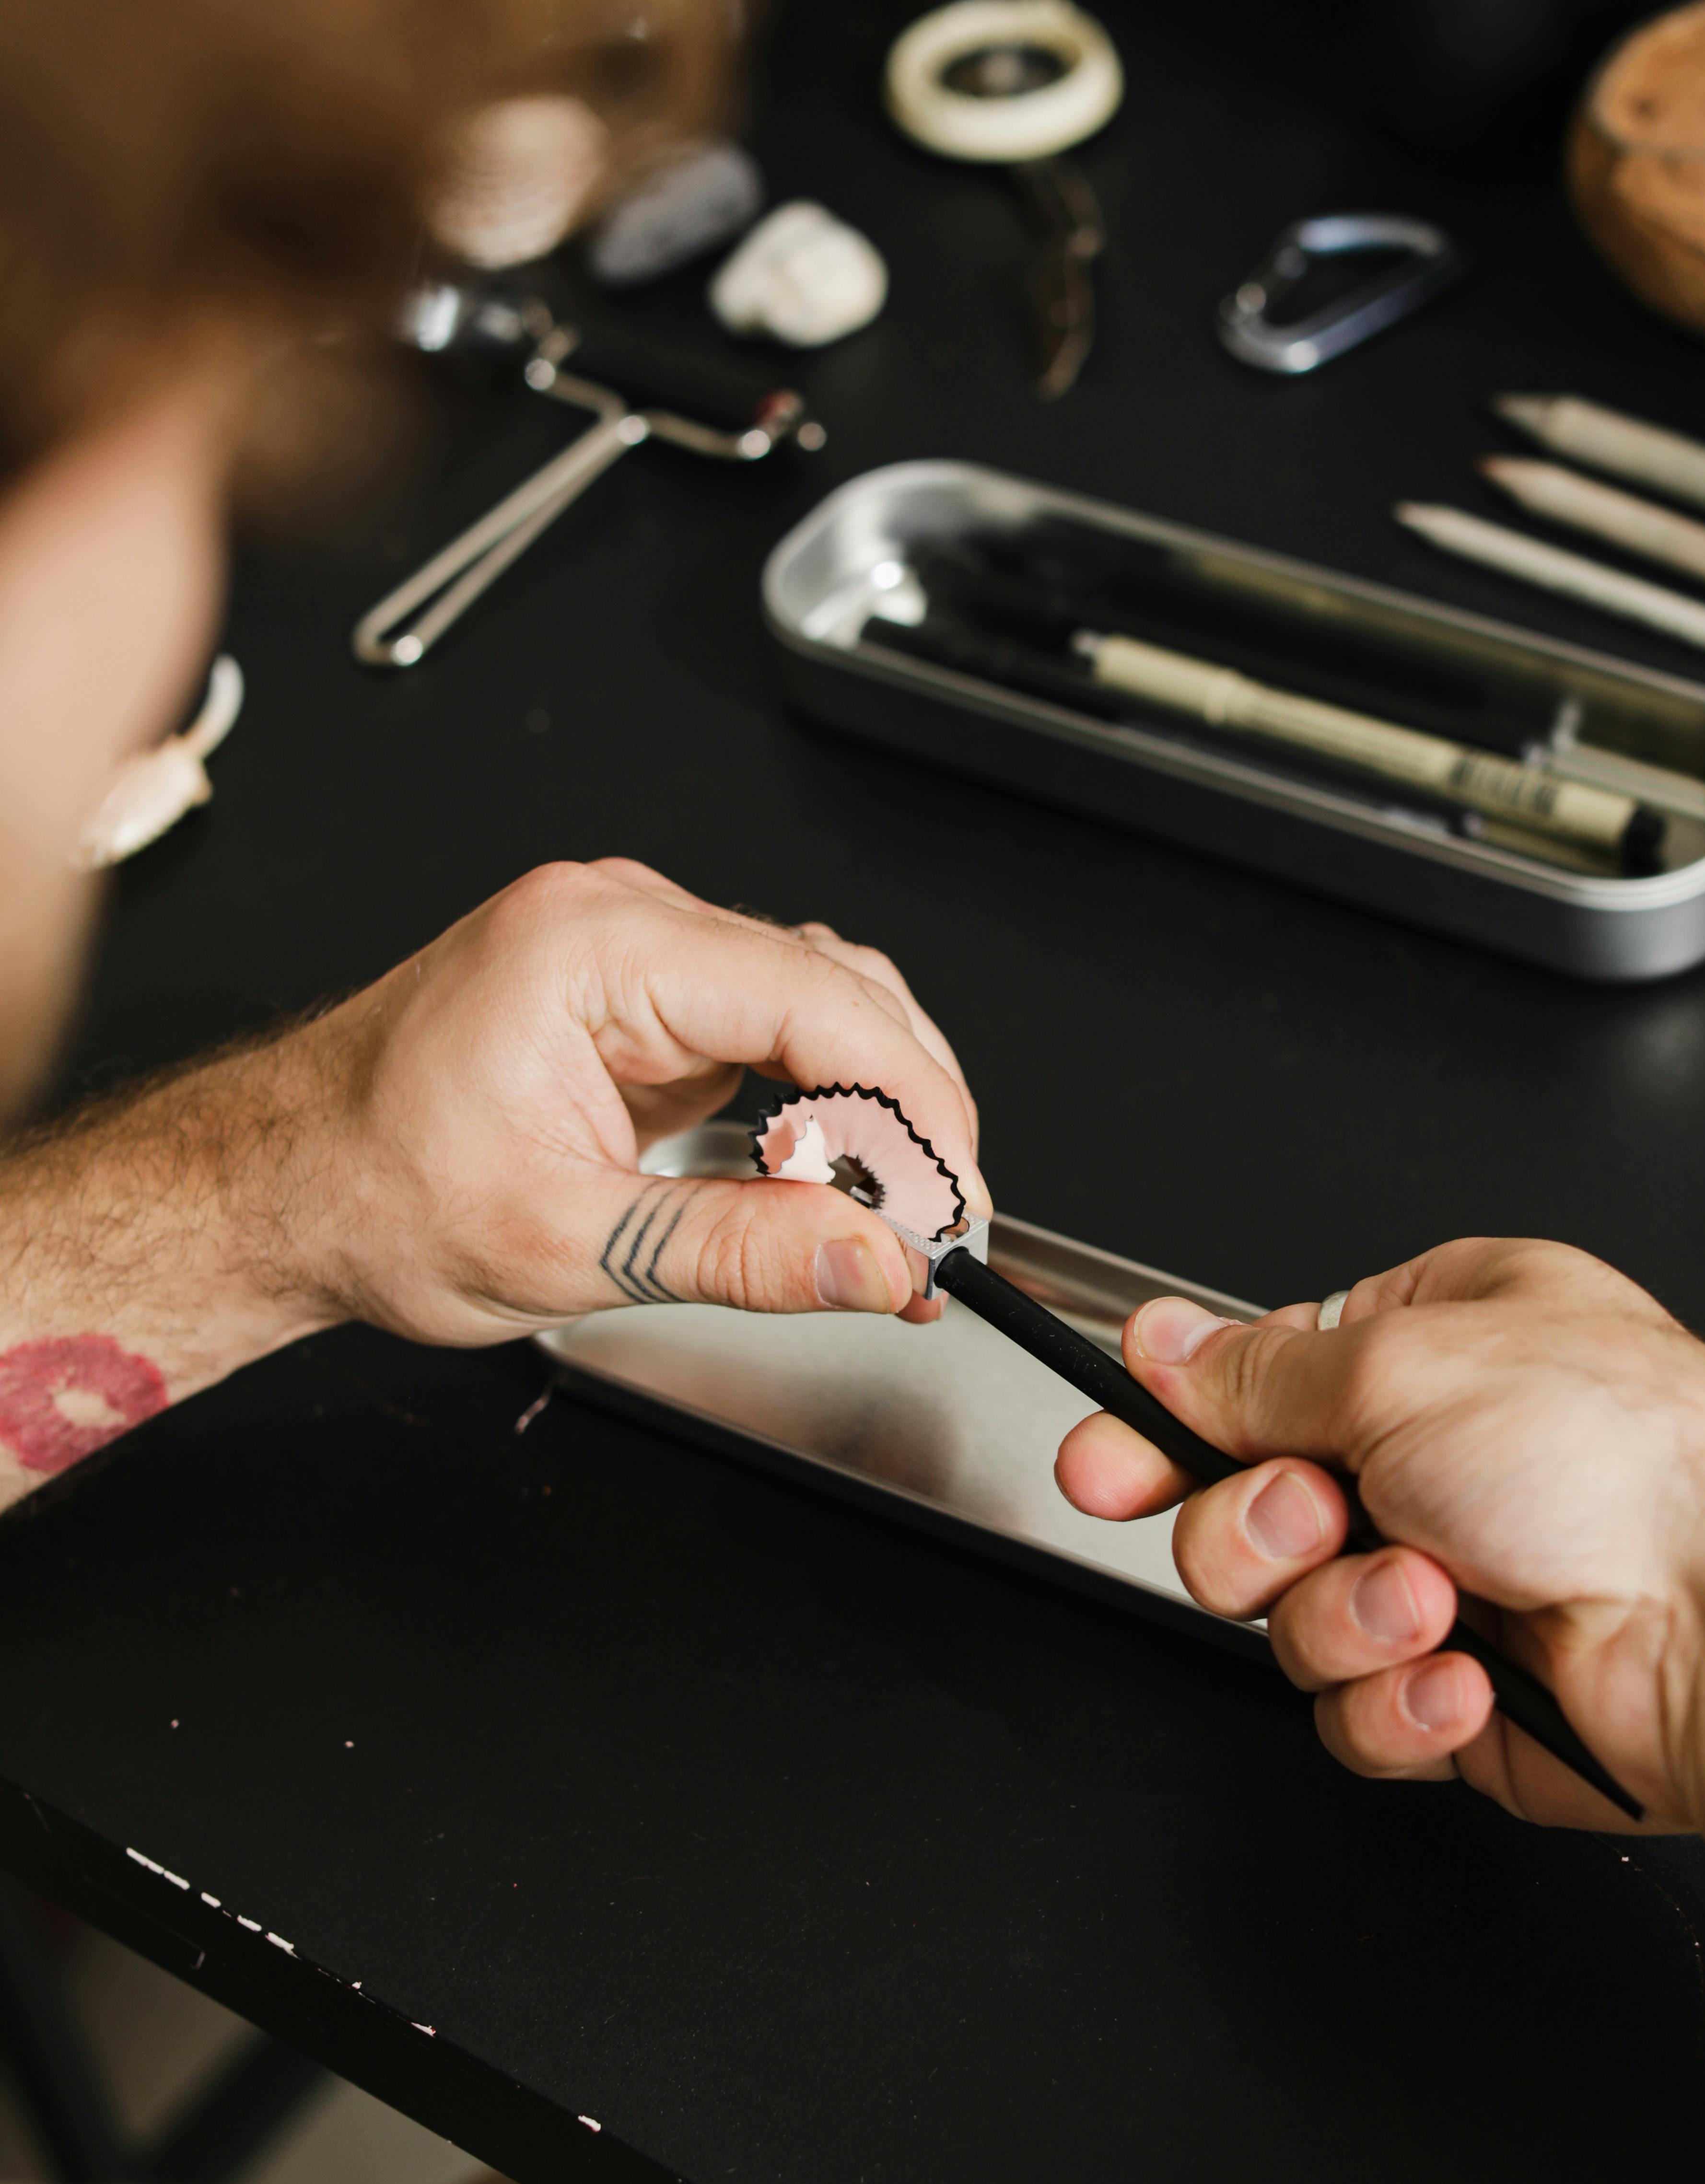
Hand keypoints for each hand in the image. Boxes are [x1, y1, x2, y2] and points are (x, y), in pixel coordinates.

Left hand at [276, 859, 985, 1341]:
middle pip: (835, 986)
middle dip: (904, 1112)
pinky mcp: (639, 999)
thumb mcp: (564, 1247)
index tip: (952, 1201)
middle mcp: (618, 923)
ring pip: (815, 1002)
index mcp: (591, 948)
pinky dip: (816, 1106)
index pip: (816, 997)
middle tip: (934, 1232)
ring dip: (868, 1110)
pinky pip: (767, 1029)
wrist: (272, 1186)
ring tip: (888, 1220)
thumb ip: (739, 1251)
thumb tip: (876, 1261)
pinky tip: (829, 1182)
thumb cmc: (366, 1192)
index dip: (910, 1105)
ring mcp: (631, 954)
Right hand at [1054, 1238, 1704, 1838]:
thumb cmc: (1622, 1455)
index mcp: (1432, 1343)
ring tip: (1435, 1597)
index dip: (1166, 1431)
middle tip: (1320, 1517)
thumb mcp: (1401, 1361)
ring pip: (1291, 1622)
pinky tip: (1468, 1674)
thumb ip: (1255, 1370)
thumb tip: (1166, 1347)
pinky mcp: (1462, 1695)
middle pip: (1246, 1510)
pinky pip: (1355, 1710)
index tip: (1105, 1463)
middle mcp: (1437, 1456)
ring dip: (1346, 1617)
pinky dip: (1400, 1700)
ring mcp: (1450, 1578)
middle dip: (1263, 1532)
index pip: (1249, 1385)